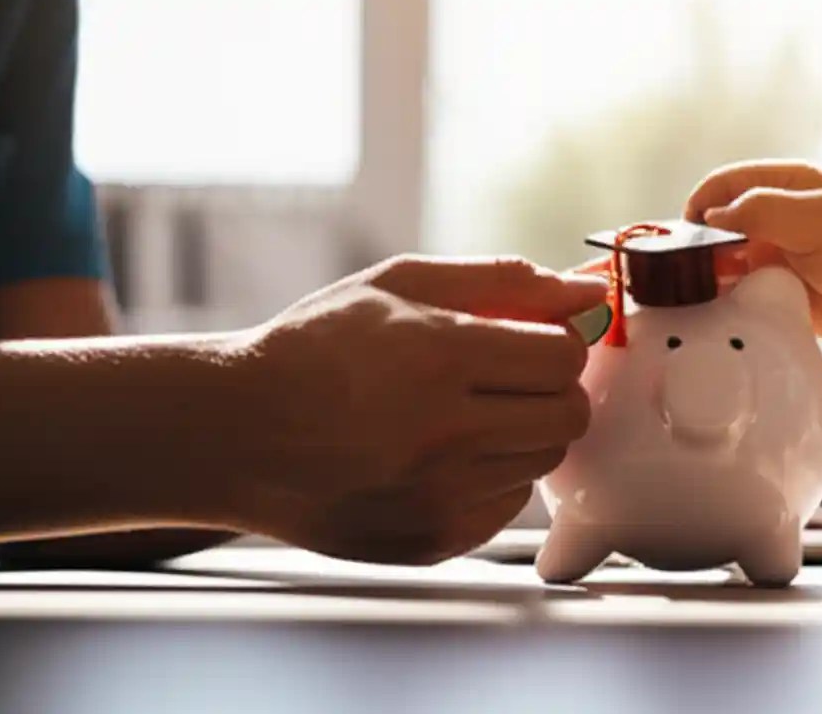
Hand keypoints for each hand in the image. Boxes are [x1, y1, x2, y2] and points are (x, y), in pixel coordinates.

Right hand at [222, 256, 605, 565]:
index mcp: (437, 357)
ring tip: (463, 416)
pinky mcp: (431, 540)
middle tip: (506, 379)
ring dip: (521, 433)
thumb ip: (502, 281)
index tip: (529, 341)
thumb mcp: (398, 285)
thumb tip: (587, 290)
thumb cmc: (314, 348)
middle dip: (550, 389)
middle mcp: (443, 433)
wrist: (234, 434)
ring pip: (542, 461)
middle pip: (568, 415)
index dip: (556, 343)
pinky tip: (442, 458)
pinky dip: (492, 479)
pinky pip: (507, 506)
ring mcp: (438, 496)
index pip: (563, 356)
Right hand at [683, 159, 821, 344]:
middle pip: (720, 224)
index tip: (685, 234)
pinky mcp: (780, 291)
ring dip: (713, 276)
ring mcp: (777, 256)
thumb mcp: (812, 217)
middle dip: (701, 244)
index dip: (701, 202)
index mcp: (786, 186)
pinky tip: (720, 311)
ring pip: (726, 262)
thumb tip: (711, 216)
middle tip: (690, 272)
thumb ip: (759, 210)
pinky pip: (742, 293)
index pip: (726, 183)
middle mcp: (777, 218)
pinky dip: (728, 301)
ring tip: (701, 295)